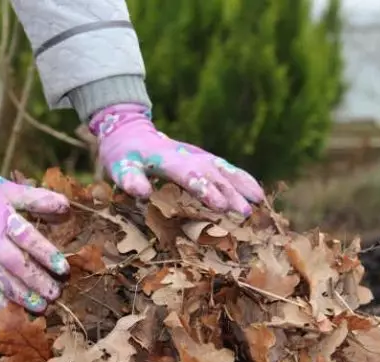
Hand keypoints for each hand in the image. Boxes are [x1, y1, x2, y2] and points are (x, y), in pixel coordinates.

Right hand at [0, 155, 69, 311]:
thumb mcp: (10, 189)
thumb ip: (38, 199)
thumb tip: (66, 206)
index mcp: (3, 219)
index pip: (29, 239)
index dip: (47, 255)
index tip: (64, 269)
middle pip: (16, 265)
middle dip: (37, 282)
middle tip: (56, 294)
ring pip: (0, 280)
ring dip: (21, 295)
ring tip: (40, 307)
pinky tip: (8, 307)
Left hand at [90, 104, 264, 215]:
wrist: (131, 131)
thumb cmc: (124, 155)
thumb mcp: (119, 166)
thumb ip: (130, 178)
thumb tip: (141, 192)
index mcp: (166, 159)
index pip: (188, 174)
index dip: (204, 189)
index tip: (220, 205)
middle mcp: (188, 156)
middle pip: (212, 174)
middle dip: (230, 193)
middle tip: (246, 213)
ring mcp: (199, 156)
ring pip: (224, 170)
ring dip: (242, 186)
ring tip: (259, 202)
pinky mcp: (205, 159)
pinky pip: (227, 169)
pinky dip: (243, 180)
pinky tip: (258, 194)